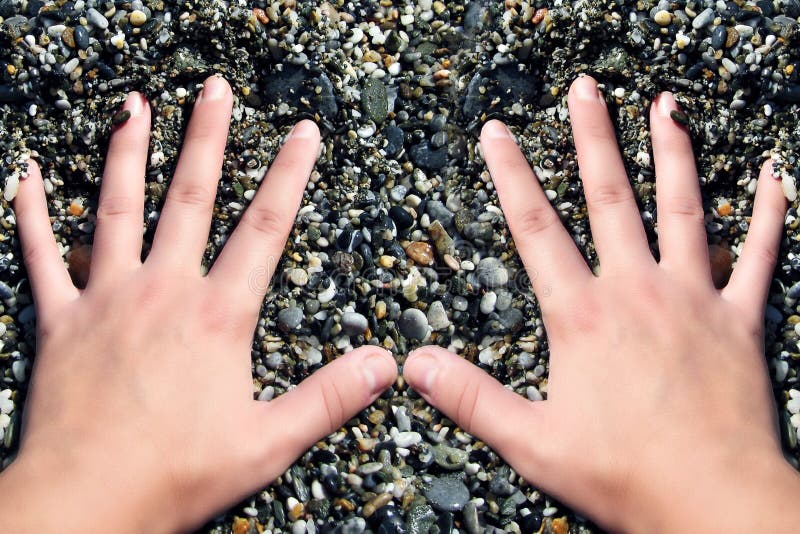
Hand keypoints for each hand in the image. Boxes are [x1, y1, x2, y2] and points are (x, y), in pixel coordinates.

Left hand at [0, 76, 396, 532]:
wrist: (86, 504)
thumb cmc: (178, 474)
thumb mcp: (270, 442)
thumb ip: (330, 397)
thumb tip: (386, 362)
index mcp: (218, 317)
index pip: (264, 229)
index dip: (289, 176)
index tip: (302, 132)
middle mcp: (164, 292)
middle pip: (189, 198)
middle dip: (205, 138)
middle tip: (213, 89)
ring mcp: (108, 300)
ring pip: (117, 210)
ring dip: (126, 153)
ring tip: (133, 105)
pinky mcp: (60, 320)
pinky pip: (40, 255)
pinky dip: (32, 212)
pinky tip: (26, 174)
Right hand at [404, 76, 798, 531]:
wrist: (716, 504)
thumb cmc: (623, 475)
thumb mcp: (531, 443)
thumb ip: (471, 398)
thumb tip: (414, 363)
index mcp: (584, 317)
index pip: (536, 230)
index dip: (511, 177)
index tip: (498, 133)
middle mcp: (638, 292)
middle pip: (611, 199)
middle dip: (594, 138)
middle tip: (586, 89)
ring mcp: (693, 300)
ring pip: (683, 209)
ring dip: (673, 153)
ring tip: (665, 106)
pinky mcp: (739, 320)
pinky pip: (760, 253)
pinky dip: (769, 210)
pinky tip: (772, 173)